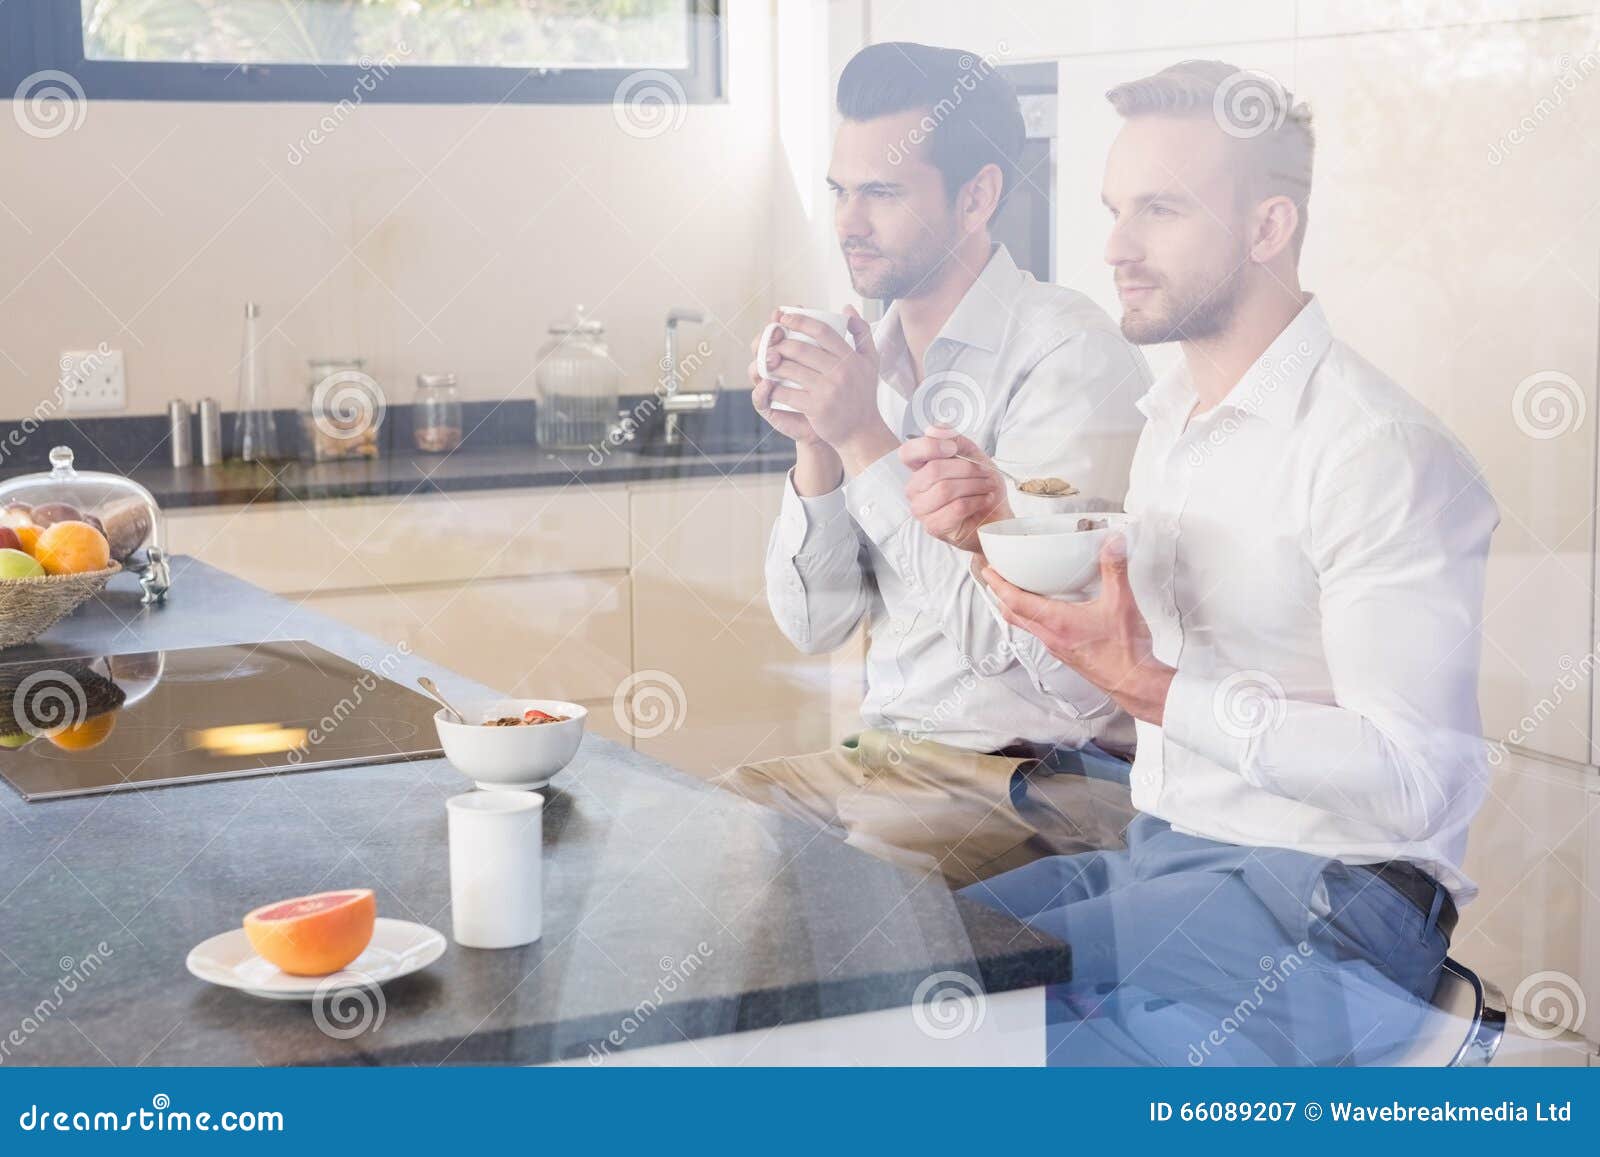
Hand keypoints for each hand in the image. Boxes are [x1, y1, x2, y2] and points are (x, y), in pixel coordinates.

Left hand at [764, 306, 897, 473]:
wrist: (861, 431)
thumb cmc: (863, 394)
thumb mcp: (870, 361)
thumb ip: (862, 332)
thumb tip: (846, 308)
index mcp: (851, 358)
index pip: (822, 331)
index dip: (800, 320)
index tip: (784, 317)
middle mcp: (841, 372)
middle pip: (800, 349)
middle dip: (779, 344)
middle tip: (770, 343)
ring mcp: (828, 390)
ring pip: (790, 369)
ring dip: (773, 365)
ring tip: (767, 362)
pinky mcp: (816, 408)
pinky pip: (787, 393)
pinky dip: (774, 388)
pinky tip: (768, 385)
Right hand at [901, 426, 1012, 551]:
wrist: (996, 515)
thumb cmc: (982, 487)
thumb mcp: (973, 456)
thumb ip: (954, 439)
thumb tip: (932, 429)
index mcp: (921, 468)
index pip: (908, 453)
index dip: (929, 446)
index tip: (952, 448)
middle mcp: (916, 488)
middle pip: (933, 470)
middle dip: (966, 469)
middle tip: (985, 473)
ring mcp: (922, 509)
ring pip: (945, 489)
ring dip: (974, 486)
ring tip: (987, 487)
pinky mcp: (934, 526)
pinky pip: (955, 508)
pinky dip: (975, 501)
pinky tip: (983, 500)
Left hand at [982, 535, 1174, 723]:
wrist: (1133, 682)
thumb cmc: (1124, 651)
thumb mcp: (1121, 602)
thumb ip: (1115, 569)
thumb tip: (1112, 543)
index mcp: (1057, 622)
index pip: (1015, 602)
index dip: (998, 584)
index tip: (988, 571)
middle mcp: (1051, 636)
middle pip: (1012, 614)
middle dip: (1000, 595)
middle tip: (996, 578)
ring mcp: (1056, 646)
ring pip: (1025, 624)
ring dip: (1015, 607)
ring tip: (1016, 590)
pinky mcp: (1065, 653)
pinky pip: (1039, 632)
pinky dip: (1033, 618)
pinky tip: (1047, 610)